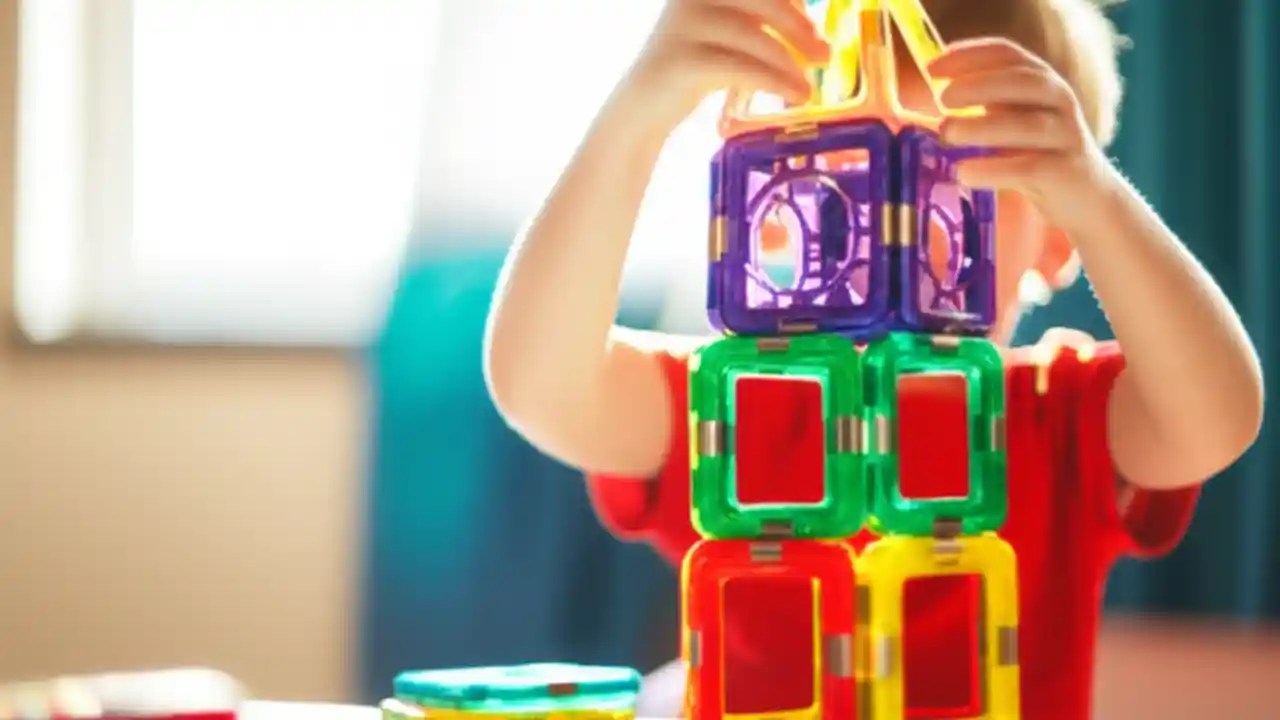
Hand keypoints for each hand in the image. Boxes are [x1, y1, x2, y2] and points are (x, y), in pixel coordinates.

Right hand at [624, 0, 829, 129]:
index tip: (812, 21)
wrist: (644, 104)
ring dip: (790, 63)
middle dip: (798, 26)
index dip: (792, 1)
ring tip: (808, 87)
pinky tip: (795, 94)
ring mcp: (684, 24)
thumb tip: (811, 23)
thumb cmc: (695, 63)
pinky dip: (775, 82)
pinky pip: (742, 68)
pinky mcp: (682, 61)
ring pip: (753, 37)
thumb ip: (761, 15)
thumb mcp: (730, 28)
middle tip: (823, 55)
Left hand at [929, 38, 1111, 222]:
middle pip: (1024, 83)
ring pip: (1028, 126)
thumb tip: (933, 94)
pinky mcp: (1064, 173)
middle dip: (980, 85)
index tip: (932, 67)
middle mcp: (1059, 101)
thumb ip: (982, 103)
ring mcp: (1065, 137)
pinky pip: (1029, 168)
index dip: (970, 56)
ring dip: (983, 127)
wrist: (1087, 195)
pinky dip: (993, 170)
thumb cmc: (1038, 151)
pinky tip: (963, 172)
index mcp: (1042, 81)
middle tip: (942, 98)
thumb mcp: (1012, 118)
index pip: (1009, 55)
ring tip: (946, 133)